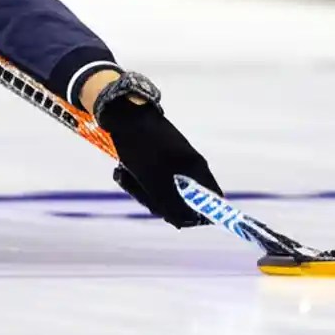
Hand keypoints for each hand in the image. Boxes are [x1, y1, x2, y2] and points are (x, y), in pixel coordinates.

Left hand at [92, 73, 222, 228]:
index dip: (193, 213)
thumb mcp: (152, 178)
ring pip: (164, 191)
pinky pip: (153, 181)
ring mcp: (175, 161)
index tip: (169, 212)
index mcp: (196, 167)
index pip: (211, 199)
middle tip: (140, 191)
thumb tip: (183, 221)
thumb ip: (169, 201)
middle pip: (184, 199)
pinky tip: (123, 171)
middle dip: (159, 202)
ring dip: (143, 191)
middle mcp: (190, 165)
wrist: (124, 113)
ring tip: (126, 176)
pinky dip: (137, 181)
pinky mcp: (161, 159)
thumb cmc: (141, 145)